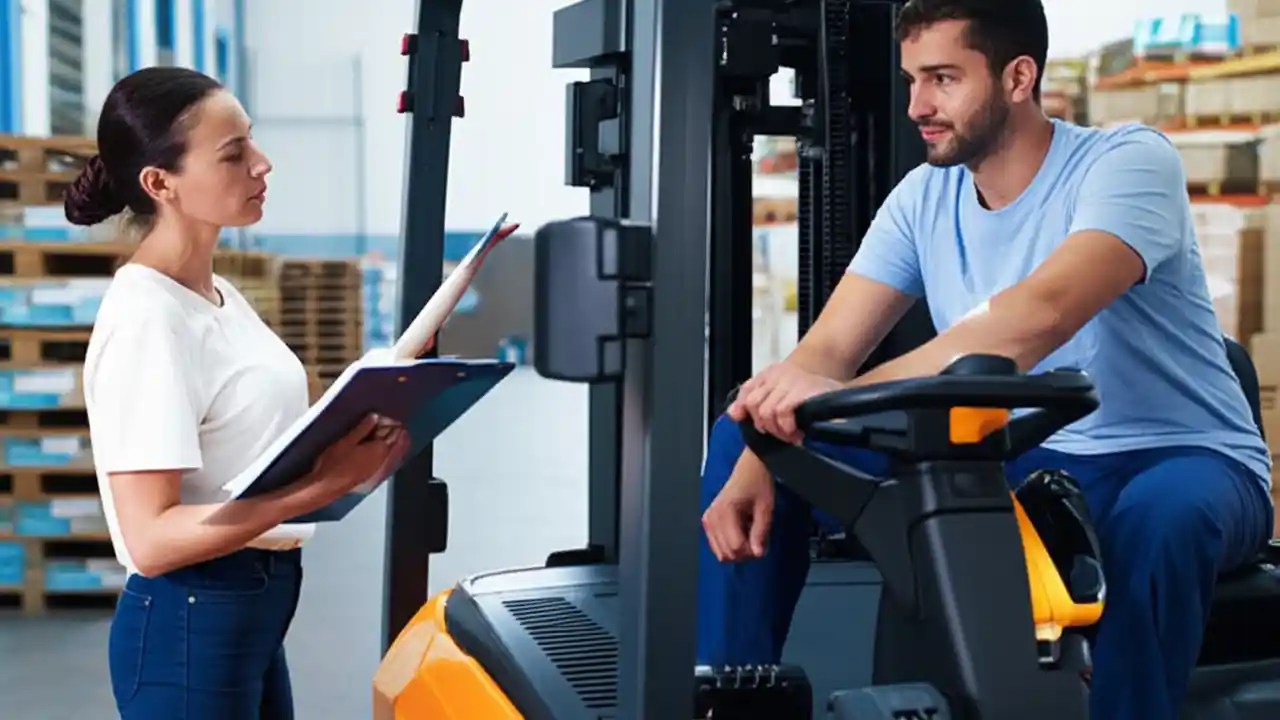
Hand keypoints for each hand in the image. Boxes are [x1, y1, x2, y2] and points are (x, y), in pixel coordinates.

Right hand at [300, 413, 411, 507]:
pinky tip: (375, 445)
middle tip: (379, 420)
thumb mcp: (348, 441)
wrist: (327, 486)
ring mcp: (379, 468)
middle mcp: (384, 459)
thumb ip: (363, 428)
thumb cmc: (335, 462)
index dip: (389, 421)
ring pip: (391, 450)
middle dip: (390, 429)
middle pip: (394, 440)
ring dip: (387, 439)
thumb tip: (375, 416)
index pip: (393, 431)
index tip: (379, 415)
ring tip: (378, 430)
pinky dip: (383, 449)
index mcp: (380, 449)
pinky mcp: (372, 473)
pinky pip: (385, 458)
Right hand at [702, 453, 774, 561]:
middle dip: (745, 553)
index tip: (763, 543)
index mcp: (724, 511)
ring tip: (749, 534)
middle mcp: (711, 518)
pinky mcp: (708, 523)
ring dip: (738, 550)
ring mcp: (708, 521)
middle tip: (758, 540)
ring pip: (721, 554)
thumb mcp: (765, 508)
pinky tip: (740, 532)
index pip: (735, 547)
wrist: (749, 469)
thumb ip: (761, 532)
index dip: (752, 551)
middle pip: (726, 554)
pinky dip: (730, 545)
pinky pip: (717, 547)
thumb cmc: (758, 484)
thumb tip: (758, 554)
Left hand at [727, 363, 841, 443]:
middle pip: (752, 405)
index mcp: (770, 374)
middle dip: (765, 425)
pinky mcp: (800, 389)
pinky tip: (797, 432)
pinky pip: (781, 412)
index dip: (744, 410)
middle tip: (781, 434)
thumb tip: (733, 413)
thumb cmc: (811, 397)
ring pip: (765, 412)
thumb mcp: (782, 397)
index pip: (746, 391)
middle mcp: (776, 373)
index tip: (754, 425)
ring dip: (778, 430)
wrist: (839, 391)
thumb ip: (757, 402)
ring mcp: (788, 380)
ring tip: (791, 434)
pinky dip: (787, 427)